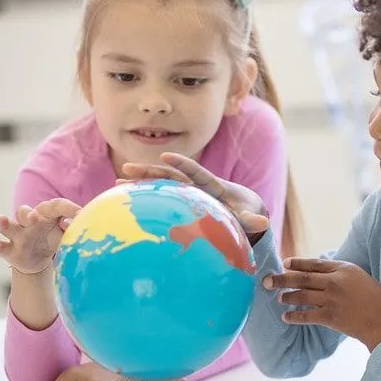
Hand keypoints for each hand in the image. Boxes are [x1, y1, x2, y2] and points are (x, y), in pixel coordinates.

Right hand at [0, 199, 79, 273]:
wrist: (38, 260)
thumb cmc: (53, 240)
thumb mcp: (64, 235)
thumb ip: (71, 230)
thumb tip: (79, 222)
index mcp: (47, 214)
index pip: (56, 206)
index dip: (68, 208)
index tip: (81, 214)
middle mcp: (28, 221)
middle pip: (24, 211)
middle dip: (28, 214)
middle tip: (34, 218)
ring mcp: (17, 235)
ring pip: (7, 225)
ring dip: (4, 223)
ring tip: (2, 221)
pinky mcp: (8, 250)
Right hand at [119, 152, 268, 241]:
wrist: (241, 211)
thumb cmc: (244, 213)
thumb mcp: (248, 216)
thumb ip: (252, 220)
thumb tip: (263, 223)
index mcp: (212, 186)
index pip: (195, 172)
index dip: (182, 164)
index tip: (164, 156)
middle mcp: (195, 186)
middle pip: (171, 175)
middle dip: (150, 170)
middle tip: (127, 168)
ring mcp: (185, 194)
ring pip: (161, 185)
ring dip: (142, 183)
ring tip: (118, 182)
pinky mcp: (179, 203)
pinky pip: (160, 199)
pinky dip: (144, 199)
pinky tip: (122, 202)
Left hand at [264, 258, 380, 351]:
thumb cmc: (376, 297)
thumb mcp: (359, 276)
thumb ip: (339, 272)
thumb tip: (319, 273)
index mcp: (342, 269)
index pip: (314, 263)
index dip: (297, 263)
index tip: (284, 263)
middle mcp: (334, 282)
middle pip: (302, 278)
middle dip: (282, 278)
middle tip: (267, 279)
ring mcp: (331, 300)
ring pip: (301, 296)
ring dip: (286, 297)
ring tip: (278, 298)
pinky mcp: (330, 317)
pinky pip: (306, 316)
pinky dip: (293, 316)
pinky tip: (285, 316)